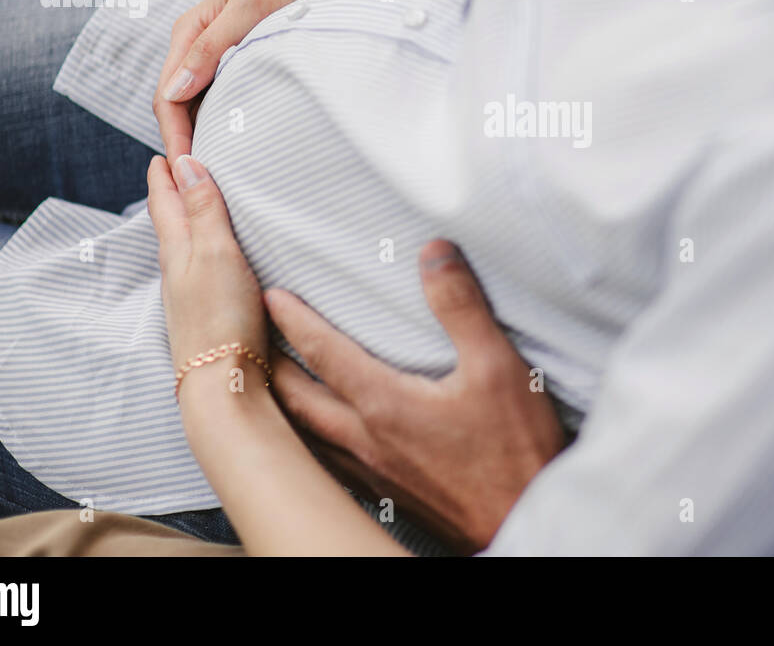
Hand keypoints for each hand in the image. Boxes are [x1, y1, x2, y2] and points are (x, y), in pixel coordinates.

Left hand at [146, 154, 268, 374]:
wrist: (222, 384)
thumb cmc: (221, 318)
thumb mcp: (216, 252)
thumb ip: (204, 209)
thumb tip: (184, 163)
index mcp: (178, 249)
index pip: (166, 201)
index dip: (166, 173)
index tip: (165, 149)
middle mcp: (178, 271)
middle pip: (170, 222)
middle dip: (172, 193)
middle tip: (176, 169)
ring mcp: (189, 296)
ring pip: (183, 248)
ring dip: (187, 221)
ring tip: (197, 205)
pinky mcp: (206, 316)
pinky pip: (200, 271)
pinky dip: (203, 252)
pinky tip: (215, 259)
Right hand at [154, 0, 346, 160]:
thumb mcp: (252, 8)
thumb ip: (212, 47)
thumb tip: (173, 92)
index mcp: (190, 28)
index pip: (167, 94)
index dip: (173, 135)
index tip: (188, 170)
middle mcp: (198, 43)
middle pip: (177, 105)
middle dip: (184, 142)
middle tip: (202, 185)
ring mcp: (219, 54)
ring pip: (197, 105)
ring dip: (202, 136)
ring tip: (218, 175)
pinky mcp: (242, 61)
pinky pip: (222, 98)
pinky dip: (223, 123)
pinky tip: (236, 147)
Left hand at [267, 239, 564, 552]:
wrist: (522, 519)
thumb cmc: (514, 451)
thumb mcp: (498, 366)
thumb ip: (461, 306)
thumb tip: (434, 254)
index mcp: (385, 404)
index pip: (325, 353)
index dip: (295, 321)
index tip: (271, 297)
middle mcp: (367, 440)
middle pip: (299, 399)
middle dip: (272, 365)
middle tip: (251, 340)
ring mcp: (373, 472)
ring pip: (308, 436)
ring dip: (285, 407)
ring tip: (274, 386)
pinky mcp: (387, 494)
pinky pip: (330, 464)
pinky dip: (310, 444)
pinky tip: (318, 443)